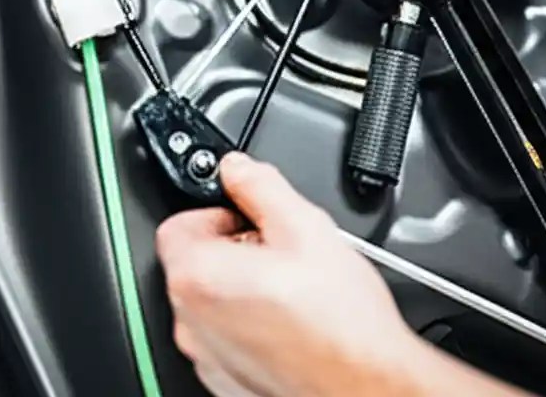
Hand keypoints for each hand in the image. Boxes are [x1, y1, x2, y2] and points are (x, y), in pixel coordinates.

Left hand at [155, 153, 422, 396]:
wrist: (367, 385)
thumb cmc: (341, 323)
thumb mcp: (306, 228)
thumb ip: (262, 186)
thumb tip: (239, 169)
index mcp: (198, 276)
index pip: (178, 223)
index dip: (217, 212)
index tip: (247, 216)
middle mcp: (191, 321)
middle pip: (195, 264)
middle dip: (233, 250)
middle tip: (280, 251)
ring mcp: (207, 356)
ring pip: (212, 303)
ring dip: (241, 289)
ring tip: (292, 289)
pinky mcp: (226, 379)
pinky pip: (226, 338)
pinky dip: (250, 325)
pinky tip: (292, 321)